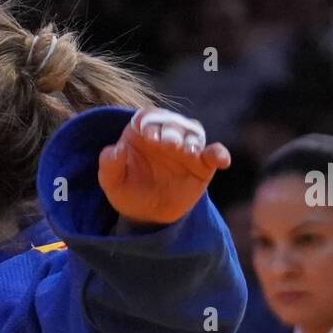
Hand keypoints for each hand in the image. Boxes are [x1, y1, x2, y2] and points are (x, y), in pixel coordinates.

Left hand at [98, 108, 230, 225]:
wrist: (147, 215)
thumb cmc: (128, 192)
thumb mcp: (112, 182)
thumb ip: (110, 165)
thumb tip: (115, 149)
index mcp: (141, 131)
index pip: (147, 117)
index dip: (148, 122)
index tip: (147, 135)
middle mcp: (166, 133)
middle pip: (172, 122)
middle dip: (171, 131)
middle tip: (169, 145)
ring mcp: (186, 146)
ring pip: (193, 133)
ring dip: (192, 140)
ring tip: (188, 152)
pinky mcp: (203, 163)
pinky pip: (214, 153)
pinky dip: (219, 153)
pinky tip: (221, 161)